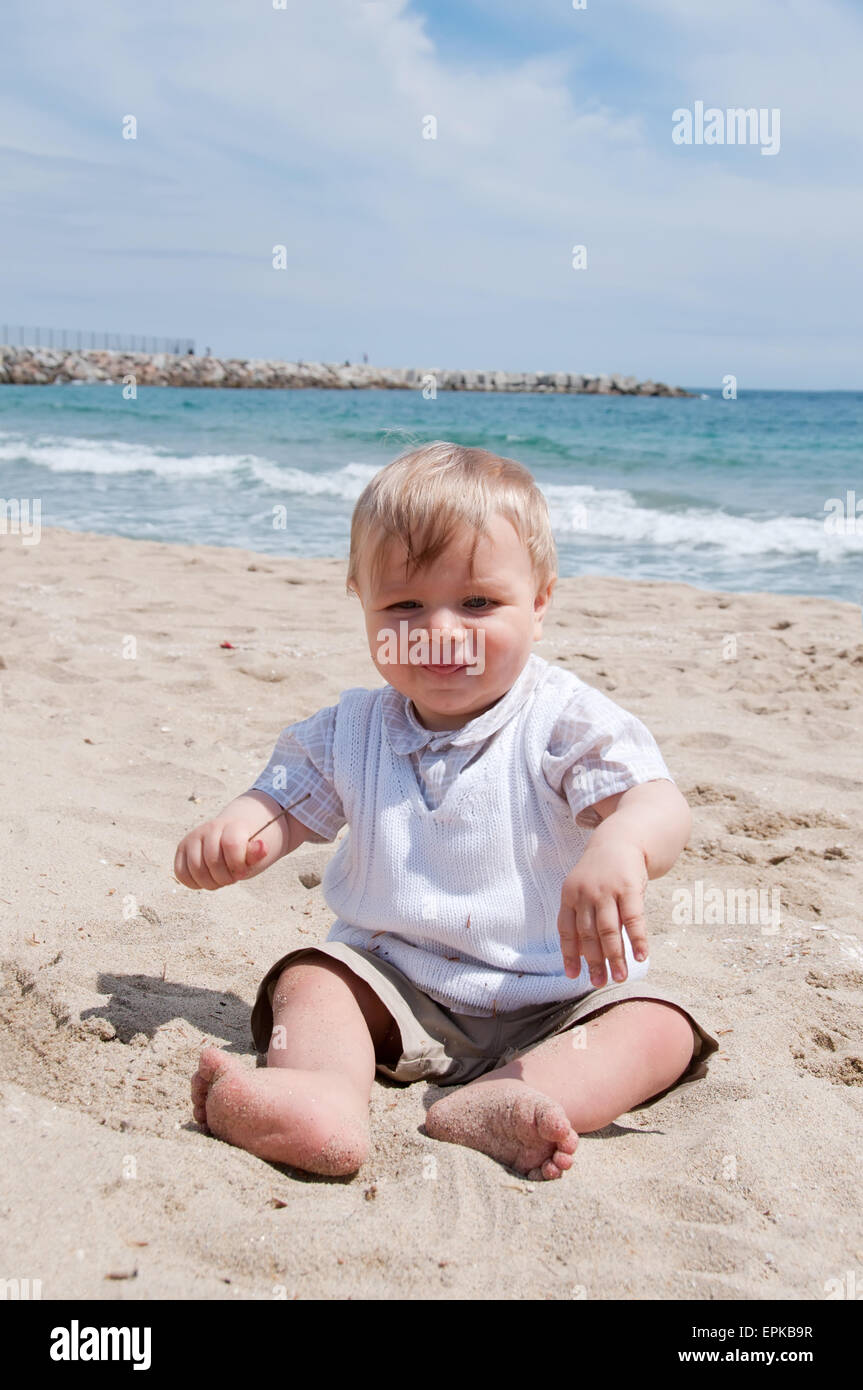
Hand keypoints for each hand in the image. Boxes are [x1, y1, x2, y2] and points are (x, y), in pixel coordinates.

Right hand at [174, 818, 268, 890]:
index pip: (231, 844)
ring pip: (196, 869)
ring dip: (211, 882)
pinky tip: (207, 879)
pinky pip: (181, 873)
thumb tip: (262, 847)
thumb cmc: (244, 849)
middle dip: (225, 877)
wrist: (231, 836)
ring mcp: (193, 838)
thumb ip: (257, 852)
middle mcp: (209, 828)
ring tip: (220, 879)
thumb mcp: (254, 852)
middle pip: (212, 861)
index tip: (243, 871)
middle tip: (232, 878)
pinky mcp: (181, 849)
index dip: (238, 864)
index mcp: (231, 825)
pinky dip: (195, 883)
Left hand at [557, 840, 648, 986]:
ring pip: (609, 931)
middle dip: (594, 962)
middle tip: (600, 983)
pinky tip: (641, 957)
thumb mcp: (583, 890)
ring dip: (615, 957)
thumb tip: (582, 956)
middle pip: (588, 935)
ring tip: (621, 977)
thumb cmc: (600, 873)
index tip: (573, 976)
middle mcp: (585, 894)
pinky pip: (633, 919)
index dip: (570, 954)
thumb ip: (581, 918)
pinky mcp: (629, 888)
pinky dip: (637, 940)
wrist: (620, 840)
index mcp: (569, 896)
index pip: (567, 930)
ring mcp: (607, 891)